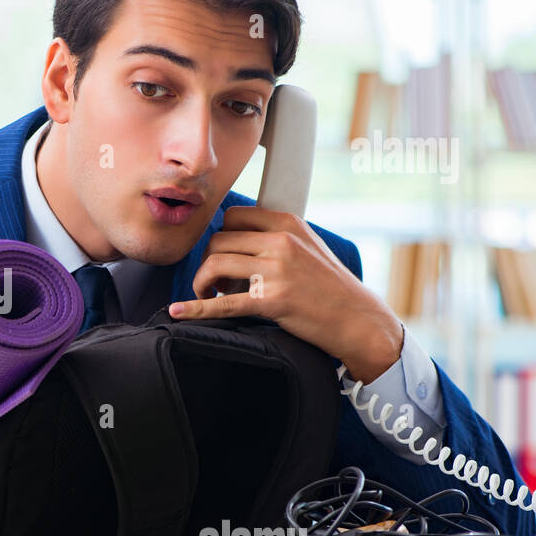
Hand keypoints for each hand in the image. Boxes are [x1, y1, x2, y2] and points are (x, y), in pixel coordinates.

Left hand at [166, 206, 404, 383]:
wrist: (356, 318)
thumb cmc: (329, 285)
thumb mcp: (306, 246)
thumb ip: (274, 236)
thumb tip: (233, 236)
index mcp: (287, 223)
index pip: (233, 217)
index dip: (221, 237)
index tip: (223, 255)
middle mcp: (280, 242)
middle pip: (218, 241)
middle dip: (209, 262)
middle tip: (216, 282)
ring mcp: (276, 271)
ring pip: (214, 265)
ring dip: (202, 283)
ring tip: (211, 295)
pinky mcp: (271, 301)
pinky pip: (222, 303)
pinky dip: (196, 309)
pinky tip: (179, 312)